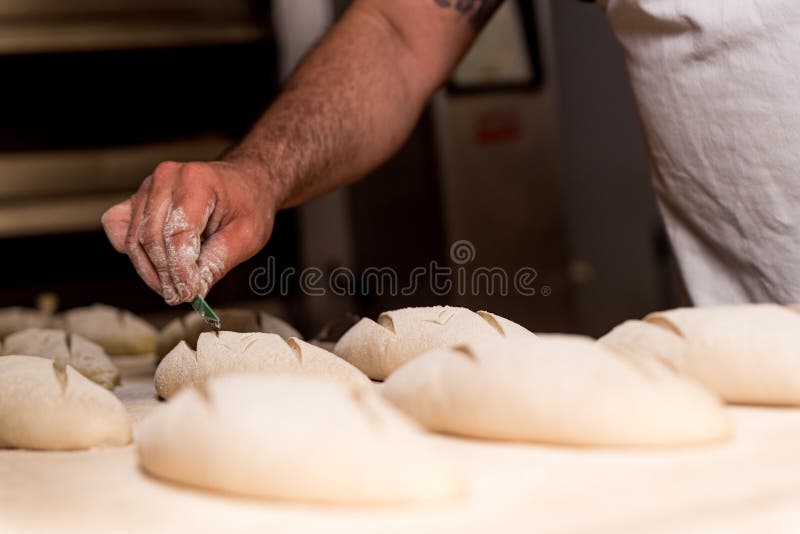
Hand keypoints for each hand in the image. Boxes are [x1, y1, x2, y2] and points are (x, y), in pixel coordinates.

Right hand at [102, 160, 279, 304]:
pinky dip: (134, 253)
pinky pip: (119, 229)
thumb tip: (192, 291)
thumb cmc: (248, 206)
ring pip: (134, 238)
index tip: (189, 295)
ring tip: (173, 288)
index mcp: (197, 180)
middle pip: (152, 237)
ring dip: (151, 270)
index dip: (180, 270)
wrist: (243, 183)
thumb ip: (218, 261)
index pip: (178, 233)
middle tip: (181, 297)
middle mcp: (166, 178)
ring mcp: (147, 186)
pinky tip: (157, 266)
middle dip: (165, 274)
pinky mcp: (137, 198)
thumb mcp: (248, 235)